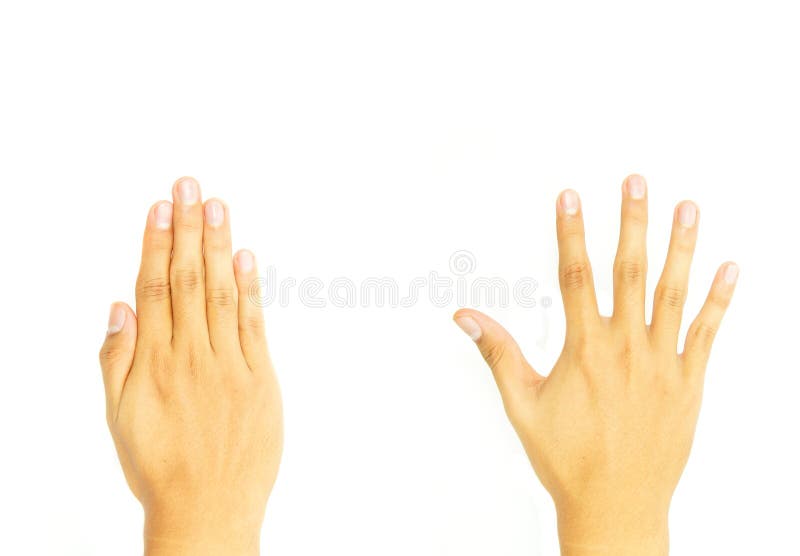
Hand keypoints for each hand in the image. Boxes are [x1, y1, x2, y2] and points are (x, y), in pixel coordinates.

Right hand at [98, 177, 281, 555]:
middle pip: (186, 280)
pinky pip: (254, 325)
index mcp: (153, 362)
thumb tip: (120, 306)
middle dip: (188, 228)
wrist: (209, 510)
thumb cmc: (159, 466)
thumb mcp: (119, 418)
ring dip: (218, 246)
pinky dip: (250, 288)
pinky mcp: (261, 379)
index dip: (156, 242)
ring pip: (221, 293)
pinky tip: (244, 256)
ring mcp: (230, 365)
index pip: (153, 287)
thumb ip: (116, 359)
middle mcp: (191, 356)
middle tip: (189, 185)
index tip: (160, 206)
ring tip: (216, 205)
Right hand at [454, 175, 737, 554]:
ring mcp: (663, 364)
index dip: (571, 231)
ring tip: (687, 207)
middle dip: (631, 221)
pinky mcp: (688, 383)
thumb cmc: (567, 459)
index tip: (570, 197)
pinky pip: (708, 334)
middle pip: (630, 271)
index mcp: (585, 350)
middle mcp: (627, 349)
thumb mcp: (522, 404)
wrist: (616, 507)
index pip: (575, 275)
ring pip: (674, 293)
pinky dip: (721, 299)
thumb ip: (497, 353)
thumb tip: (466, 316)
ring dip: (681, 247)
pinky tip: (731, 268)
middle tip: (636, 181)